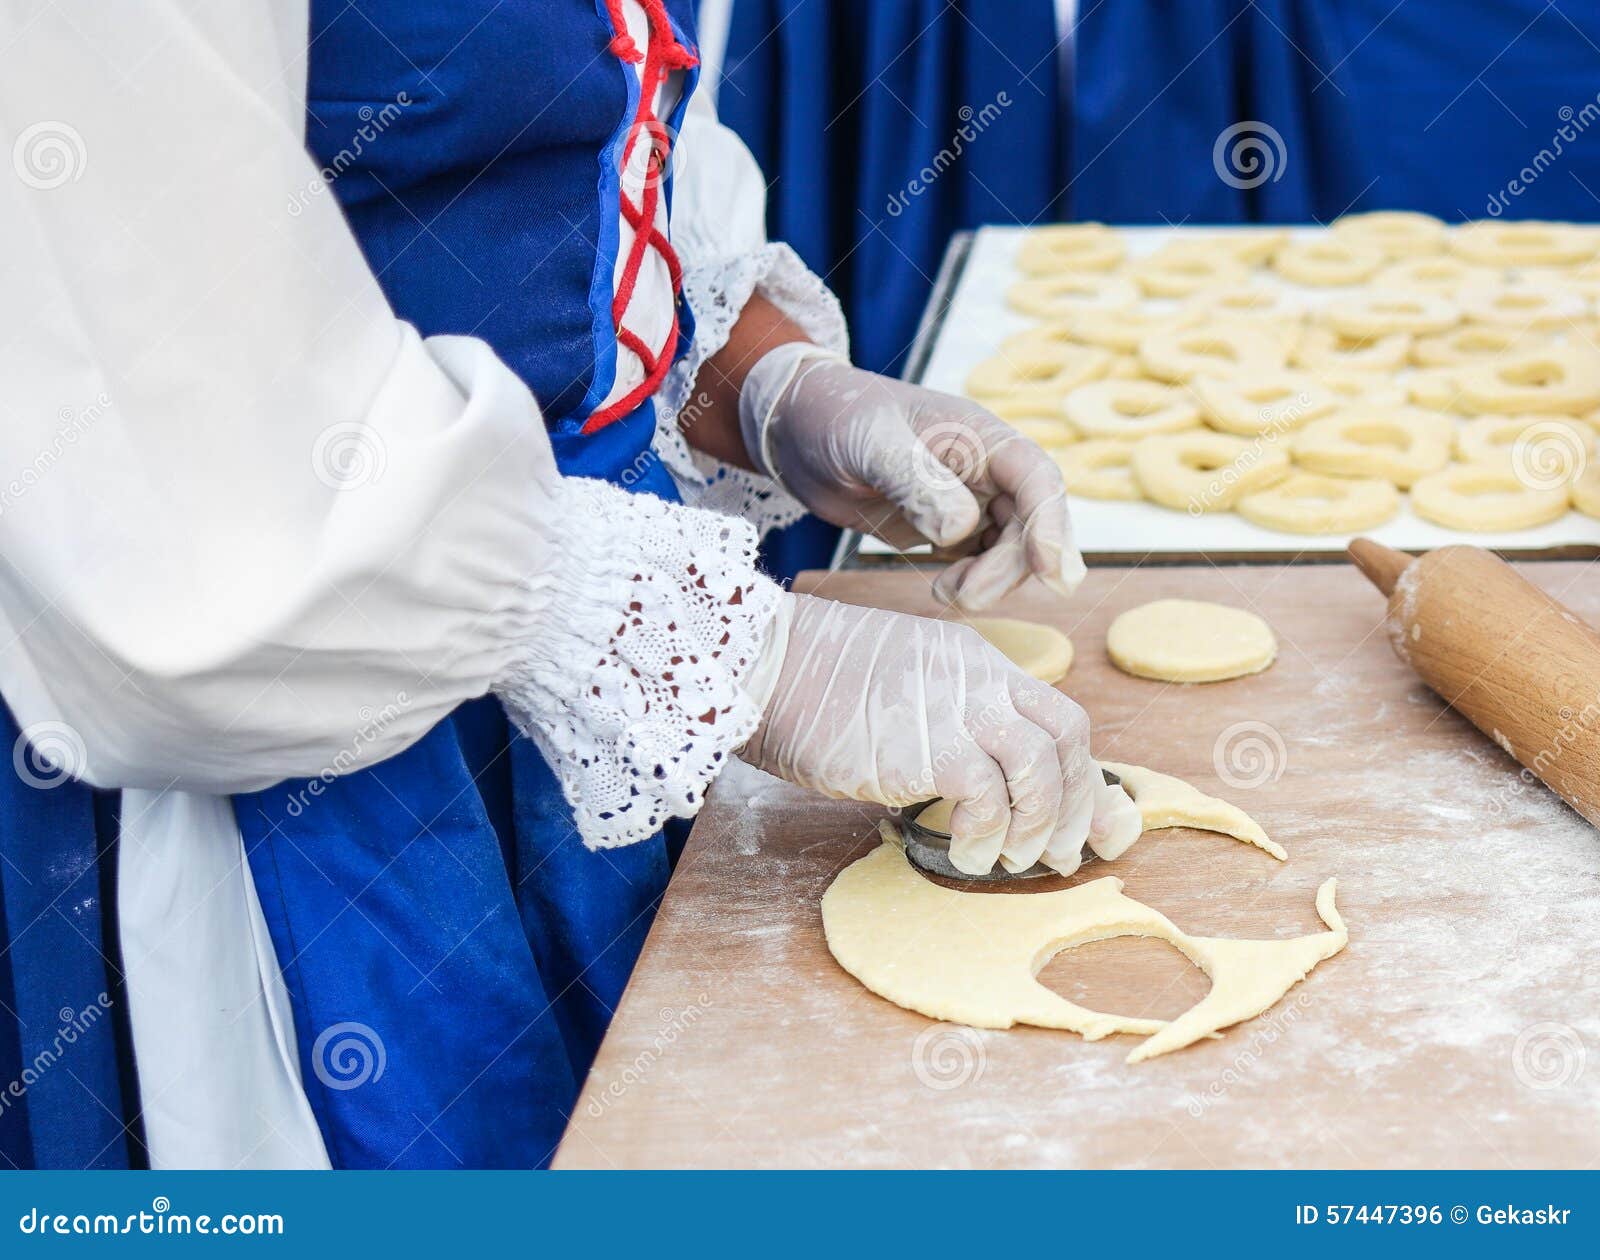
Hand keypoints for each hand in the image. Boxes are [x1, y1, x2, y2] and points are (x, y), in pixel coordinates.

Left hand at [740, 344, 1085, 610]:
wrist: (798, 428)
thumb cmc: (835, 416)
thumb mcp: (870, 442)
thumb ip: (914, 481)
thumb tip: (959, 529)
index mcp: (979, 434)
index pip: (1037, 478)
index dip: (1053, 525)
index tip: (1052, 574)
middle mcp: (985, 467)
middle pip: (1032, 523)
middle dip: (1012, 567)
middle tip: (967, 597)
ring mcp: (968, 499)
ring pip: (1011, 549)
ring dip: (994, 581)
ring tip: (946, 594)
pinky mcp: (946, 527)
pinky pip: (982, 560)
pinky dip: (975, 581)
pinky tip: (943, 589)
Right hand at [740, 594, 1137, 875]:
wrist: (771, 668)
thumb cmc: (818, 688)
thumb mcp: (904, 690)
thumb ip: (950, 723)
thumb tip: (981, 784)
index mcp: (976, 662)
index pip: (1057, 714)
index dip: (1080, 773)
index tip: (1086, 820)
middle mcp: (980, 678)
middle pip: (1065, 738)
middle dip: (1074, 805)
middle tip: (1057, 854)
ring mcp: (959, 709)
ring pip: (1040, 769)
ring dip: (1035, 825)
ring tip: (1009, 860)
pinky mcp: (933, 748)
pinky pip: (989, 799)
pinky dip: (987, 834)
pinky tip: (967, 853)